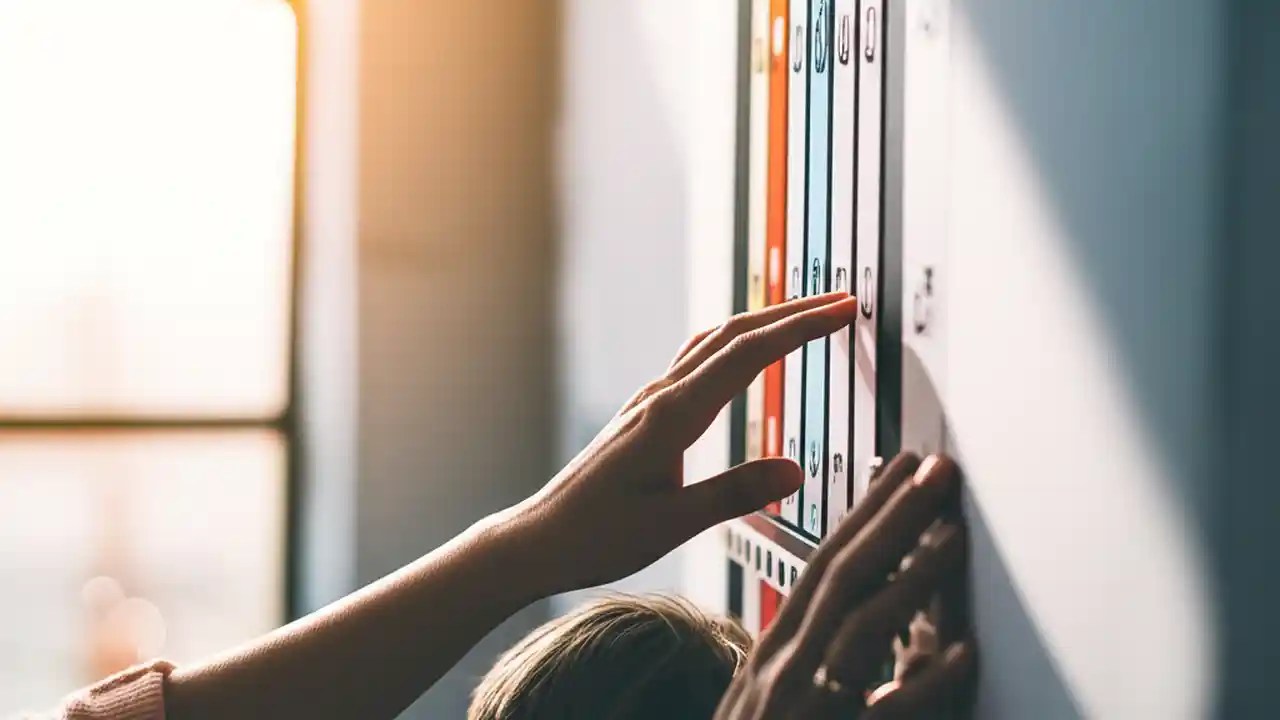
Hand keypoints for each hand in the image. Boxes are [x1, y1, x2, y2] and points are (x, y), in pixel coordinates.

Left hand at [506, 292, 858, 593]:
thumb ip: (734, 494)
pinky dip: (734, 345)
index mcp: (670, 416)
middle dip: (790, 313)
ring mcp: (650, 403)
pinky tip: (742, 356)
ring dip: (761, 324)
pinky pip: (697, 362)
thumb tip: (795, 471)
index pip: (748, 355)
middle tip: (840, 302)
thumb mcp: (671, 525)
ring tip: (803, 317)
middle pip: (733, 335)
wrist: (539, 539)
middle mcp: (659, 398)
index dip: (800, 328)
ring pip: (713, 343)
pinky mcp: (646, 416)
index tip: (841, 311)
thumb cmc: (594, 535)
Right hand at [714, 454, 976, 718]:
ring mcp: (802, 706)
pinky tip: (963, 655)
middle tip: (936, 471)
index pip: (823, 566)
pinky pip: (885, 711)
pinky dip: (925, 682)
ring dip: (912, 576)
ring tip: (955, 537)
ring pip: (859, 626)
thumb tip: (915, 653)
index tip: (902, 471)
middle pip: (842, 577)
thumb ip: (841, 671)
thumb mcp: (789, 703)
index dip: (866, 514)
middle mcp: (783, 670)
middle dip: (893, 517)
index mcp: (777, 653)